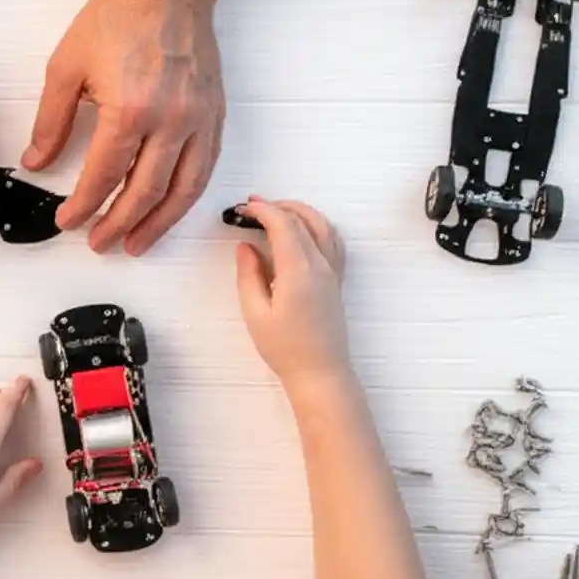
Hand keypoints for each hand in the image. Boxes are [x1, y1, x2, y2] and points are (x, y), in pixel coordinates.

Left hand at [23, 0, 224, 255]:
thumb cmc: (117, 18)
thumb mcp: (66, 67)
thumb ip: (50, 121)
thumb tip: (35, 163)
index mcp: (129, 109)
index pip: (104, 175)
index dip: (83, 206)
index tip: (67, 222)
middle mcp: (171, 121)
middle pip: (145, 192)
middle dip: (118, 224)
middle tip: (98, 244)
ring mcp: (199, 120)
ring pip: (182, 190)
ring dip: (158, 224)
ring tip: (135, 244)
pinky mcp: (215, 115)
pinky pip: (204, 170)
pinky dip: (186, 198)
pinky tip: (168, 210)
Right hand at [234, 199, 350, 389]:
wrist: (320, 372)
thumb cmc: (284, 348)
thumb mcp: (255, 312)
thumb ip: (248, 274)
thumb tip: (246, 246)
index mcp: (298, 269)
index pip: (283, 224)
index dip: (262, 210)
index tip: (242, 208)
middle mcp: (320, 264)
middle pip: (303, 219)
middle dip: (277, 206)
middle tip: (252, 206)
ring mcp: (333, 271)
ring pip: (322, 225)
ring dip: (299, 211)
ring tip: (276, 211)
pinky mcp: (337, 280)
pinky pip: (333, 240)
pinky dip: (317, 225)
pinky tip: (304, 230)